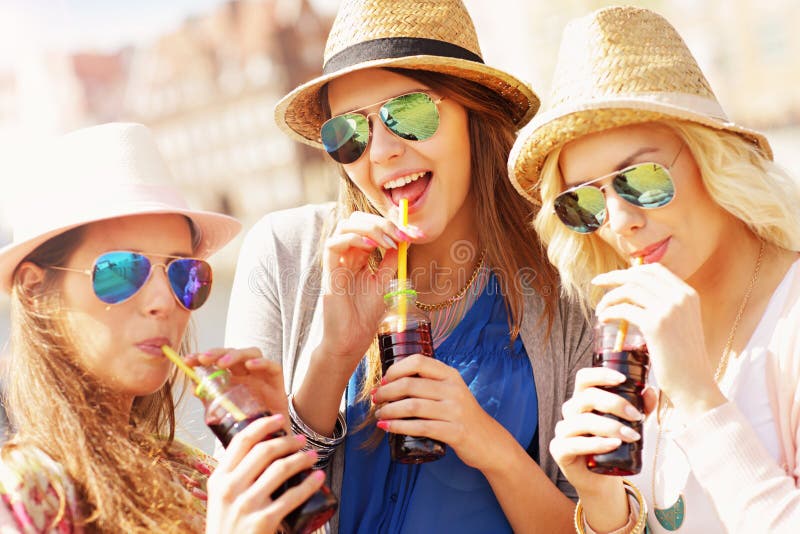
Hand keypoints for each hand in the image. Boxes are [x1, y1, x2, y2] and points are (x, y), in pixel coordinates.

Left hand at [187, 347, 289, 428]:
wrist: (271, 440)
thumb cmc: (248, 426)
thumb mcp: (226, 414)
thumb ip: (211, 401)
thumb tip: (195, 389)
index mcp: (232, 378)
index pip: (216, 361)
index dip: (202, 358)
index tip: (187, 360)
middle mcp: (247, 373)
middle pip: (233, 353)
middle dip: (216, 353)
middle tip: (203, 358)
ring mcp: (262, 375)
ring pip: (251, 353)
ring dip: (235, 355)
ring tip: (222, 363)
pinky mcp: (277, 382)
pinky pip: (273, 366)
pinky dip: (262, 363)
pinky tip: (250, 366)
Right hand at [205, 414, 324, 533]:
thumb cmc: (227, 527)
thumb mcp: (221, 500)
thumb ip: (234, 478)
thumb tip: (259, 452)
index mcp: (218, 479)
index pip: (241, 441)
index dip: (262, 425)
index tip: (278, 418)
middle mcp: (229, 489)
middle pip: (264, 451)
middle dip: (287, 441)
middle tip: (302, 440)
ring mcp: (245, 506)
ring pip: (280, 470)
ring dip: (301, 459)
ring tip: (313, 456)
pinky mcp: (262, 522)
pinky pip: (291, 497)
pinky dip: (309, 485)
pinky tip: (319, 478)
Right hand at [316, 211, 421, 371]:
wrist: (352, 338)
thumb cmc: (366, 315)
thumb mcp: (384, 282)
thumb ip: (390, 261)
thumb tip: (404, 240)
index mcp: (359, 256)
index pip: (371, 227)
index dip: (390, 224)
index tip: (412, 232)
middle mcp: (347, 255)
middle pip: (357, 221)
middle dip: (381, 221)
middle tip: (401, 233)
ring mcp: (337, 262)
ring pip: (345, 226)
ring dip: (369, 227)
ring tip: (388, 240)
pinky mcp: (328, 270)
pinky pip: (333, 244)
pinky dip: (352, 238)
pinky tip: (371, 246)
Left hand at [372, 354, 506, 470]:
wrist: (489, 441)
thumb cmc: (461, 415)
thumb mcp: (451, 392)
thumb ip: (430, 383)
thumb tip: (391, 381)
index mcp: (450, 375)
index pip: (418, 361)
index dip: (396, 370)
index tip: (383, 381)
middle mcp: (454, 389)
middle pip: (410, 384)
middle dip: (386, 392)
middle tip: (375, 400)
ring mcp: (455, 410)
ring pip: (412, 406)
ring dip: (389, 410)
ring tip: (379, 415)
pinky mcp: (455, 432)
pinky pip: (420, 427)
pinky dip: (399, 426)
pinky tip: (387, 427)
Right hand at [549, 367, 644, 495]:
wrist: (601, 479)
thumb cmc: (612, 446)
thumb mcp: (629, 424)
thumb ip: (639, 407)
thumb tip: (648, 391)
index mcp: (583, 399)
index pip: (584, 377)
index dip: (601, 374)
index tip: (623, 379)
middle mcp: (570, 412)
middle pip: (586, 397)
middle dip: (614, 403)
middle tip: (636, 416)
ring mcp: (563, 430)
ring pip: (583, 421)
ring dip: (610, 426)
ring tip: (632, 436)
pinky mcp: (559, 449)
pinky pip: (575, 443)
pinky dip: (597, 443)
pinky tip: (614, 444)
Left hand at [592, 262, 722, 410]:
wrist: (694, 384)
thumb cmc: (682, 358)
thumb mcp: (680, 324)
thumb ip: (664, 306)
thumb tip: (634, 293)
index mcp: (688, 294)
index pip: (654, 269)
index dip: (630, 270)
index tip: (613, 277)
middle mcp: (680, 297)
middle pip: (638, 275)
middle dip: (613, 276)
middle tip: (596, 283)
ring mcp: (669, 309)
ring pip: (628, 290)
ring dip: (609, 297)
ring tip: (600, 310)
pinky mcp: (656, 325)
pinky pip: (623, 309)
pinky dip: (609, 312)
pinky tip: (604, 320)